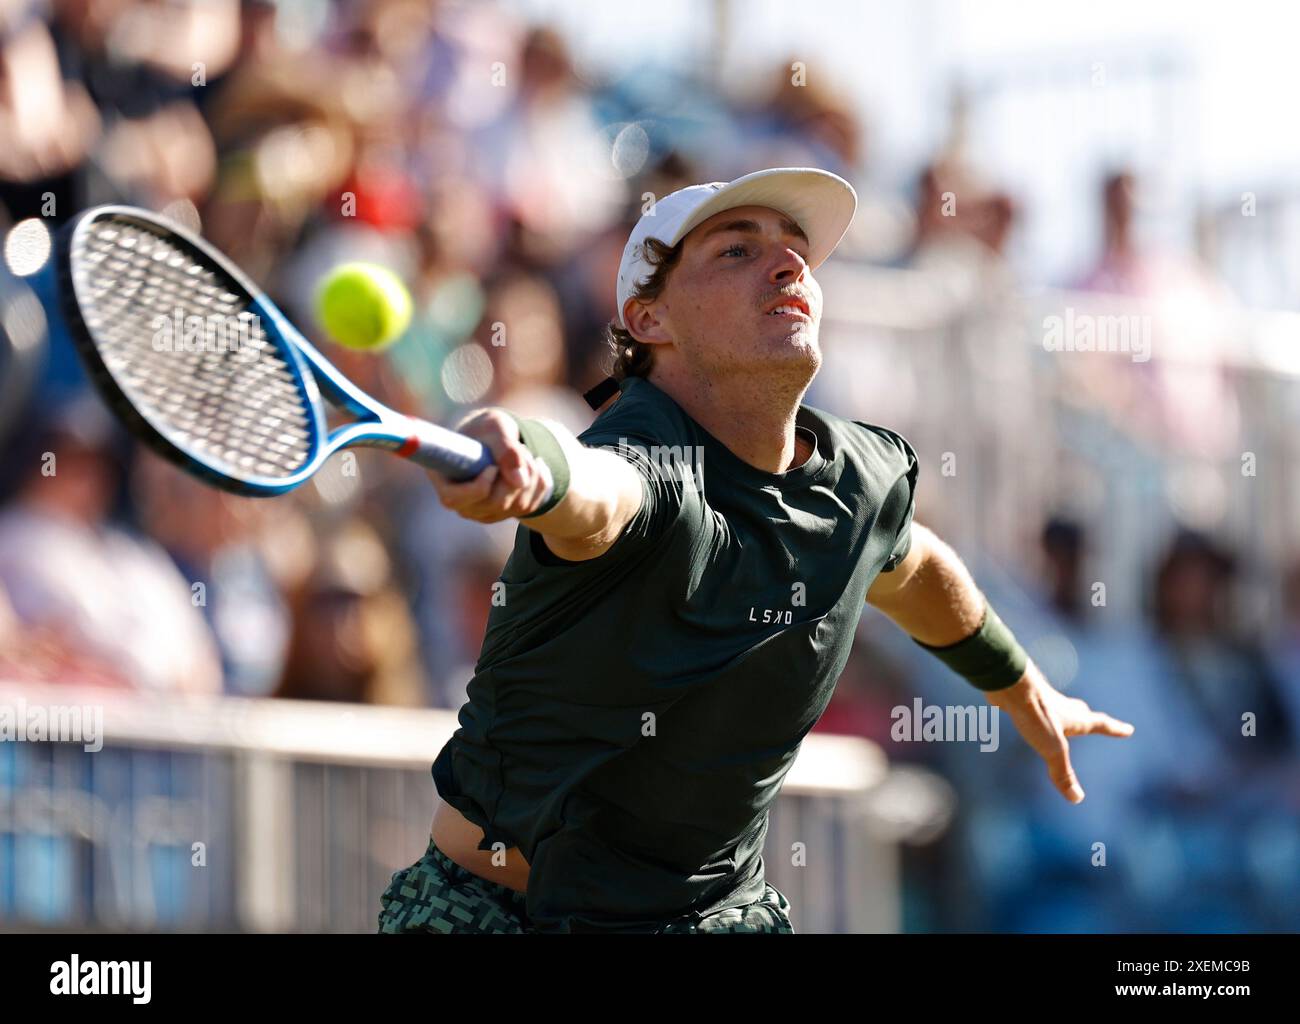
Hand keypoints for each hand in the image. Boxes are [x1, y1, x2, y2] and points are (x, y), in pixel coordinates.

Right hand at [427, 408, 551, 522]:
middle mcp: (461, 503)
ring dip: (531, 476)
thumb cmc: (487, 429)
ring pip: (517, 505)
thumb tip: (520, 481)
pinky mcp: (505, 513)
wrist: (496, 437)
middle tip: (520, 449)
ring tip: (525, 452)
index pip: (455, 499)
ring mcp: (483, 512)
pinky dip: (540, 483)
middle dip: (514, 475)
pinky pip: (531, 506)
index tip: (493, 466)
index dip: (480, 485)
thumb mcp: (495, 427)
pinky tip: (537, 465)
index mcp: (444, 480)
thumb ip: (505, 448)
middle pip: (495, 503)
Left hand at [985, 660, 1134, 803]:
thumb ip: (1063, 773)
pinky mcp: (1022, 699)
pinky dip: (1036, 712)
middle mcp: (1061, 707)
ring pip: (1057, 708)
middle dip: (1090, 719)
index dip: (1115, 729)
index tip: (1129, 729)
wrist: (1010, 682)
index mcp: (1075, 718)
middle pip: (1081, 712)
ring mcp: (1042, 701)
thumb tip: (1077, 799)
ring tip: (1063, 719)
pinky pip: (1033, 707)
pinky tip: (1026, 715)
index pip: (1101, 724)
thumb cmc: (1035, 713)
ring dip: (1064, 713)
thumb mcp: (1052, 748)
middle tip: (1098, 721)